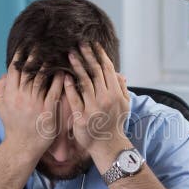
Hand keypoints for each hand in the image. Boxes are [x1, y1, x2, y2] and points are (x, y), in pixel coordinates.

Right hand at [0, 53, 63, 160]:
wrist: (22, 146)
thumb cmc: (13, 126)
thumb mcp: (1, 108)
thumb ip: (1, 90)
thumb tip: (4, 74)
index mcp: (10, 95)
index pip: (14, 71)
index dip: (19, 57)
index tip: (25, 45)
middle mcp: (21, 97)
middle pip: (27, 71)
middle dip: (34, 55)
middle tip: (42, 42)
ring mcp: (34, 104)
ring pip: (41, 78)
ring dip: (47, 64)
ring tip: (54, 53)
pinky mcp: (47, 111)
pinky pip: (54, 91)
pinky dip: (59, 80)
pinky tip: (64, 71)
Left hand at [64, 43, 130, 157]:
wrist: (108, 145)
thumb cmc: (115, 124)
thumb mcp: (124, 106)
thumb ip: (122, 89)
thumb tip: (120, 75)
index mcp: (116, 94)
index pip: (108, 69)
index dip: (100, 55)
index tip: (93, 44)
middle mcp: (106, 98)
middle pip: (95, 72)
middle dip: (87, 56)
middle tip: (78, 43)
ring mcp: (94, 107)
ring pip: (84, 82)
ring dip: (77, 66)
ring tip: (69, 55)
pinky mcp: (82, 116)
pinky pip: (75, 98)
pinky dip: (69, 86)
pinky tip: (63, 76)